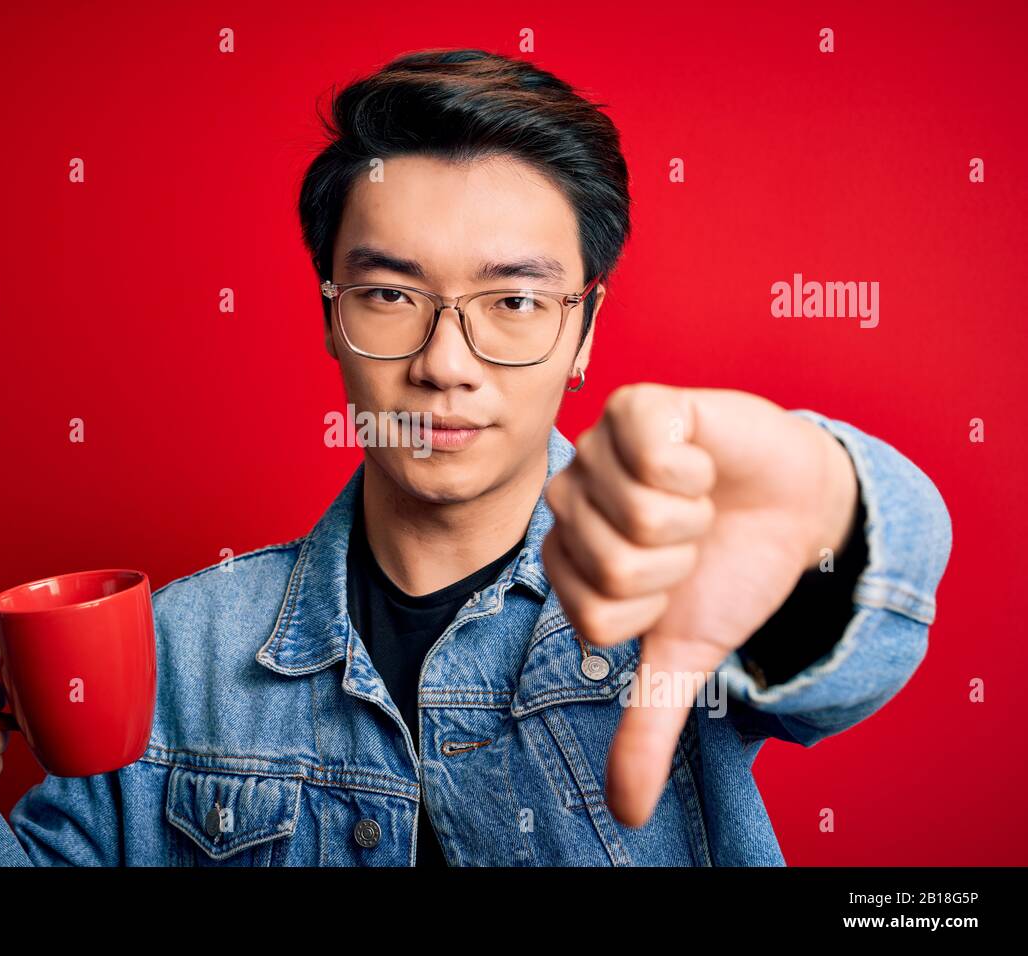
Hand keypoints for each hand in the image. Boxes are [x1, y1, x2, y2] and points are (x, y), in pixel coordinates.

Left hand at [542, 384, 857, 827]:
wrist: (795, 505)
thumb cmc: (729, 571)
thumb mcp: (686, 653)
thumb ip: (647, 726)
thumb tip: (627, 814)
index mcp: (568, 561)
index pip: (595, 619)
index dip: (654, 610)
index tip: (674, 584)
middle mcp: (571, 503)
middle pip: (617, 569)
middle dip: (678, 566)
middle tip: (692, 538)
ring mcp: (598, 450)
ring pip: (642, 518)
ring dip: (695, 519)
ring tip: (698, 499)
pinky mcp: (638, 406)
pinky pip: (653, 452)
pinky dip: (697, 467)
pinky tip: (698, 459)